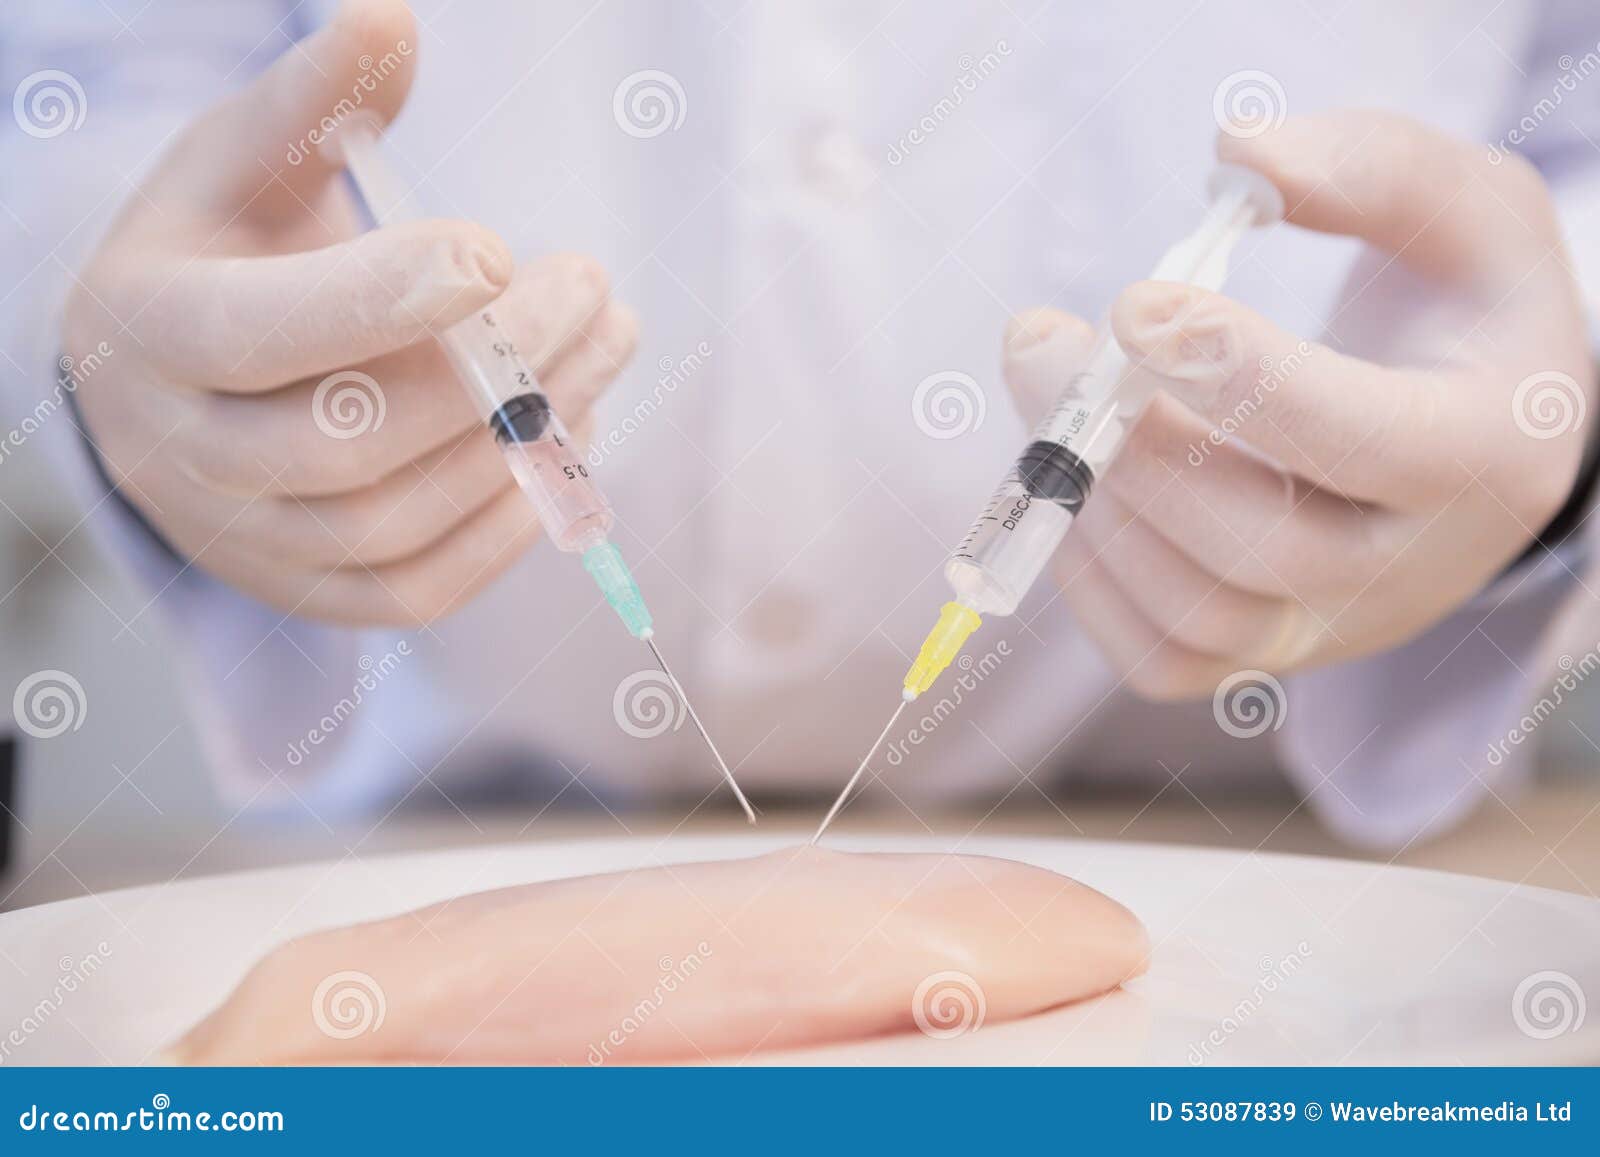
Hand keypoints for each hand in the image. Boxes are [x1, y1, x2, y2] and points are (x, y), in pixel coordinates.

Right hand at [63, 0, 636, 625]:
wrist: (171, 383)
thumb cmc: (219, 251)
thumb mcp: (242, 165)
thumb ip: (312, 103)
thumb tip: (392, 19)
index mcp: (145, 334)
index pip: (258, 335)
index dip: (383, 299)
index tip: (495, 246)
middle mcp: (180, 458)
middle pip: (344, 445)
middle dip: (488, 370)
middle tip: (592, 288)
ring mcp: (243, 544)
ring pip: (392, 525)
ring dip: (522, 440)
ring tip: (608, 346)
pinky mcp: (309, 594)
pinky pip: (418, 591)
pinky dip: (509, 525)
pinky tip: (572, 436)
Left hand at [1002, 111, 1594, 696]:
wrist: (1482, 439)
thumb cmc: (1464, 312)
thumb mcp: (1465, 212)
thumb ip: (1373, 167)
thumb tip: (1236, 155)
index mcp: (1484, 448)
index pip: (1358, 436)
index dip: (1234, 375)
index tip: (1130, 302)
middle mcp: (1411, 565)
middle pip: (1259, 546)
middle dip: (1127, 444)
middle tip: (1039, 341)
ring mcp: (1332, 627)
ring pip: (1197, 615)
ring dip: (1095, 504)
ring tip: (1051, 397)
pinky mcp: (1264, 655)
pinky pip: (1161, 659)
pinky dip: (1090, 579)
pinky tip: (1074, 483)